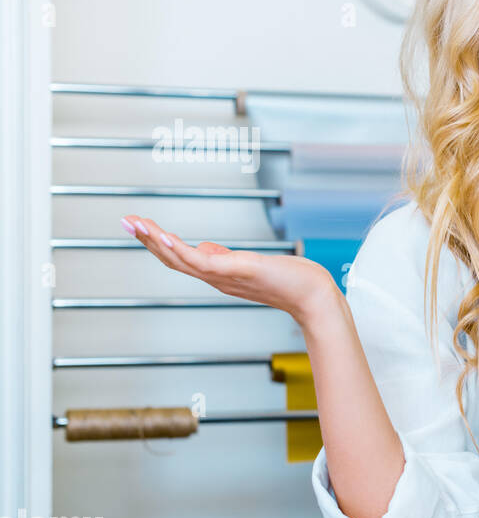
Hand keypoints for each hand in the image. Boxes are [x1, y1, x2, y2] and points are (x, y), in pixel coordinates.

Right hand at [121, 214, 337, 323]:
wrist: (314, 297)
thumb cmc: (290, 280)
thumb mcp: (251, 264)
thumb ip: (225, 258)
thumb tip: (204, 247)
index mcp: (219, 275)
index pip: (181, 259)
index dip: (157, 244)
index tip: (139, 226)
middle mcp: (218, 278)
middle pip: (173, 260)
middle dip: (147, 240)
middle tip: (125, 221)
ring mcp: (226, 276)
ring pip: (182, 260)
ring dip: (156, 241)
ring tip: (136, 224)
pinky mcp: (238, 271)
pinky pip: (202, 262)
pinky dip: (181, 250)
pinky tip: (165, 236)